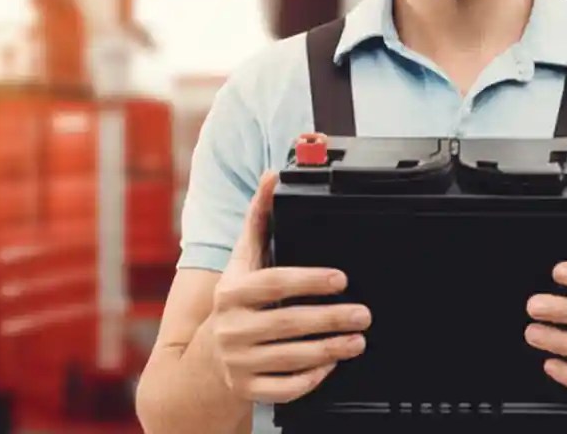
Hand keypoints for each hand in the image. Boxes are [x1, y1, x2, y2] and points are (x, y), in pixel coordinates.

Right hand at [210, 171, 371, 403]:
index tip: (341, 279)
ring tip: (359, 339)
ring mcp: (237, 362)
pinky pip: (283, 389)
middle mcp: (231, 328)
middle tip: (364, 314)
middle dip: (331, 318)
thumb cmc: (233, 302)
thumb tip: (273, 177)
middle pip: (288, 322)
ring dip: (330, 349)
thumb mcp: (241, 261)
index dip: (309, 280)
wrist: (201, 361)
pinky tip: (330, 366)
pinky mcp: (246, 389)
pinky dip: (309, 380)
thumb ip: (259, 219)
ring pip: (290, 358)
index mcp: (231, 292)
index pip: (273, 283)